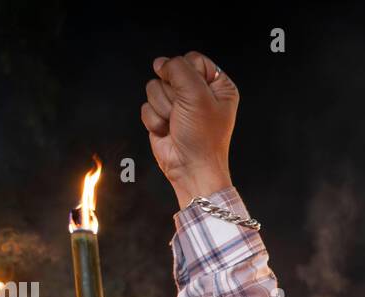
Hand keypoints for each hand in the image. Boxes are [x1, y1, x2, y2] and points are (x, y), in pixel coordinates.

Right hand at [142, 51, 236, 206]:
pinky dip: (155, 120)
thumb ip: (178, 69)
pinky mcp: (162, 116)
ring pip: (155, 88)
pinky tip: (168, 131)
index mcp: (217, 86)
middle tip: (183, 111)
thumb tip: (161, 63)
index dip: (186, 73)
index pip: (193, 59)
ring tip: (176, 122)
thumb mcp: (196, 94)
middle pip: (170, 72)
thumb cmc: (202, 138)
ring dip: (163, 108)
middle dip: (173, 94)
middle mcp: (198, 93)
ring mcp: (178, 105)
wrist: (190, 169)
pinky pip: (147, 105)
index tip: (192, 92)